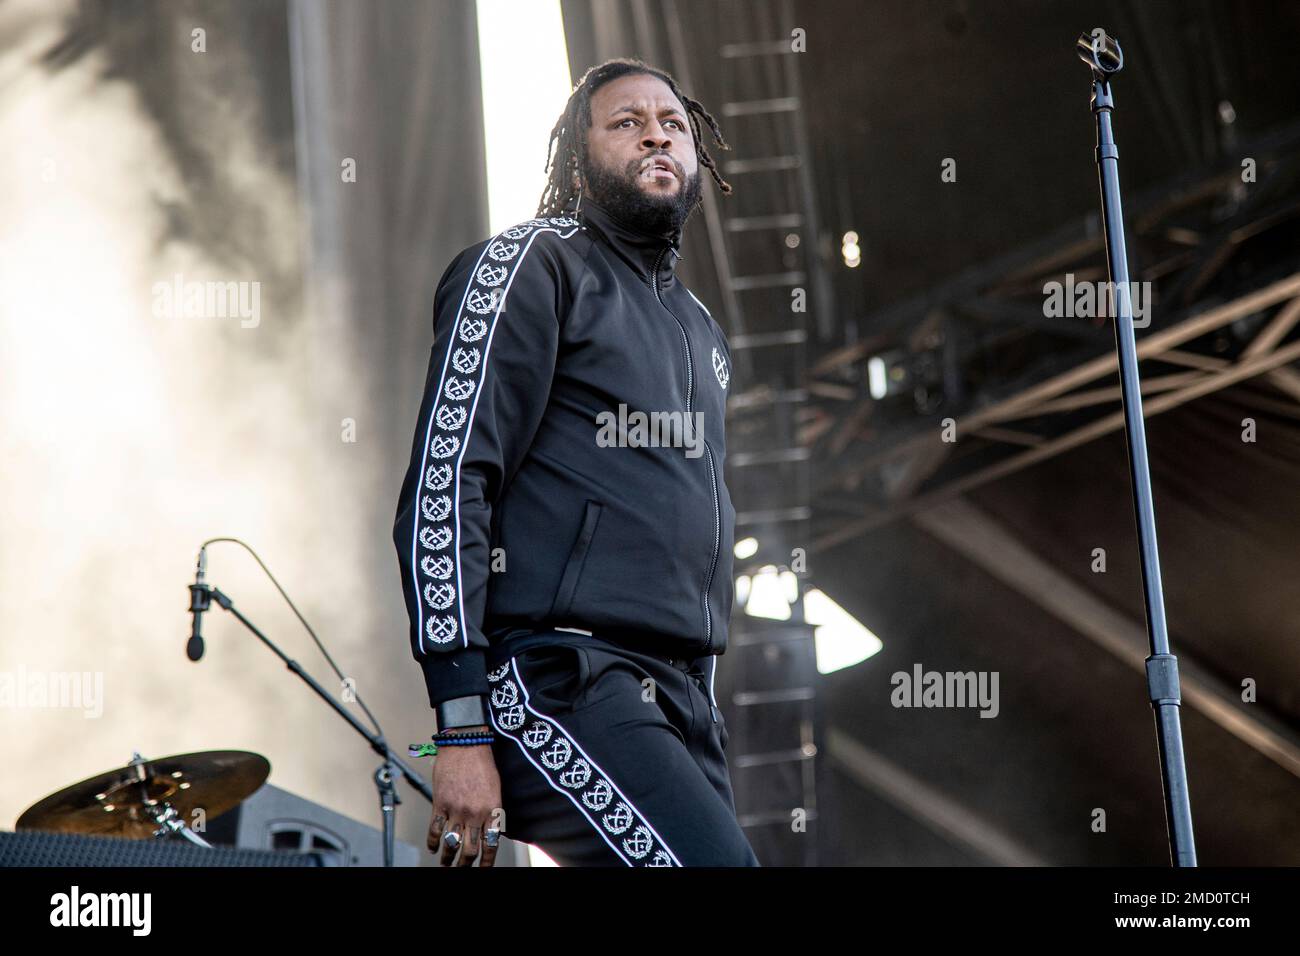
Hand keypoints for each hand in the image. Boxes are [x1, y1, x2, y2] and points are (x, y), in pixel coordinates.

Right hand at [427, 727, 503, 866]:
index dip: (487, 862)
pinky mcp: (440, 803)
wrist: (466, 744)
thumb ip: (492, 811)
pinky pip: (434, 829)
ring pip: (451, 844)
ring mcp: (457, 810)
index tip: (483, 870)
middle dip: (465, 866)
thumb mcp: (495, 789)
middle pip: (470, 851)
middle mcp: (475, 813)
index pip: (490, 845)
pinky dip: (432, 842)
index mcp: (492, 810)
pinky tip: (432, 848)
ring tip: (446, 864)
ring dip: (448, 859)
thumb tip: (489, 831)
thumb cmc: (482, 763)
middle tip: (462, 870)